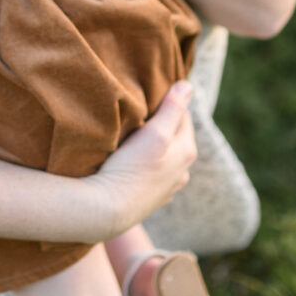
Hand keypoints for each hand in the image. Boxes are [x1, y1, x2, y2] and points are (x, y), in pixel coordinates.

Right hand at [87, 82, 196, 239]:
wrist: (108, 210)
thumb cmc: (132, 168)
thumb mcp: (155, 133)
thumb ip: (173, 109)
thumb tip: (187, 85)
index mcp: (187, 151)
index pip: (183, 114)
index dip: (167, 101)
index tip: (148, 94)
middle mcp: (183, 170)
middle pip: (174, 134)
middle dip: (161, 121)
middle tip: (139, 110)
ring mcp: (168, 186)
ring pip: (164, 153)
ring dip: (153, 142)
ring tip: (133, 133)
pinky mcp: (152, 196)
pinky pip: (154, 169)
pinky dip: (146, 160)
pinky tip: (131, 159)